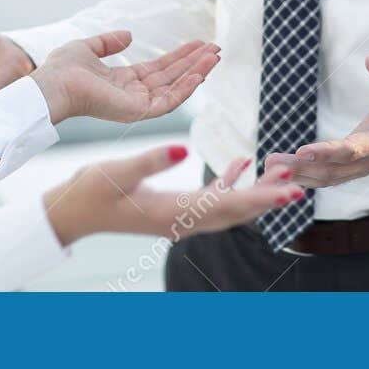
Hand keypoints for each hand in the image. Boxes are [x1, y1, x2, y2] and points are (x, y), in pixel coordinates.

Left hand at [33, 31, 218, 124]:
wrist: (50, 85)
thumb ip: (108, 42)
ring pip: (174, 89)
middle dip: (194, 62)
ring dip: (196, 73)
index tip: (199, 43)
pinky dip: (185, 89)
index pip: (159, 69)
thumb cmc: (61, 70)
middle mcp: (133, 95)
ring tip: (214, 56)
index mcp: (123, 81)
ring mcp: (136, 105)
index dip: (180, 56)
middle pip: (171, 77)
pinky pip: (168, 102)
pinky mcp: (136, 112)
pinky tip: (199, 74)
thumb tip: (129, 35)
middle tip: (215, 48)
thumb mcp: (87, 48)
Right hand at [43, 147, 303, 243]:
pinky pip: (210, 197)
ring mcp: (178, 215)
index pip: (227, 206)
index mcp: (173, 213)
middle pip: (235, 211)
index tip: (289, 193)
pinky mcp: (172, 206)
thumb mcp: (118, 171)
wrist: (70, 212)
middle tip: (298, 184)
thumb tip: (184, 149)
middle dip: (267, 198)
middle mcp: (181, 219)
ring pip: (227, 205)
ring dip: (254, 189)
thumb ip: (151, 160)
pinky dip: (229, 182)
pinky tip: (243, 163)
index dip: (260, 198)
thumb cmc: (90, 192)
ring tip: (280, 171)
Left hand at [265, 55, 368, 187]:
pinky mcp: (351, 167)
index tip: (302, 151)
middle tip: (271, 162)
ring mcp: (361, 167)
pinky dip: (305, 176)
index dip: (328, 152)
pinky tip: (282, 171)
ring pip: (327, 178)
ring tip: (268, 165)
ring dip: (298, 174)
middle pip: (333, 170)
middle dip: (302, 168)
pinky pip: (327, 176)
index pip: (353, 150)